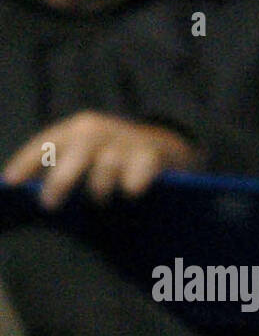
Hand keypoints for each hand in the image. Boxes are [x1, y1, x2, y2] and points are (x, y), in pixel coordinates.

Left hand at [2, 111, 199, 208]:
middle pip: (73, 155)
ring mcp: (125, 142)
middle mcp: (97, 131)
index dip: (26, 164)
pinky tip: (130, 193)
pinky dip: (133, 183)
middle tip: (49, 205)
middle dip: (60, 181)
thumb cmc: (116, 159)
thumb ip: (65, 169)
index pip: (46, 144)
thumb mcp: (87, 155)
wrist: (166, 145)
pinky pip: (139, 171)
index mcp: (75, 130)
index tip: (10, 185)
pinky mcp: (151, 155)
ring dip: (99, 187)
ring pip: (106, 165)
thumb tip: (32, 194)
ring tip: (98, 202)